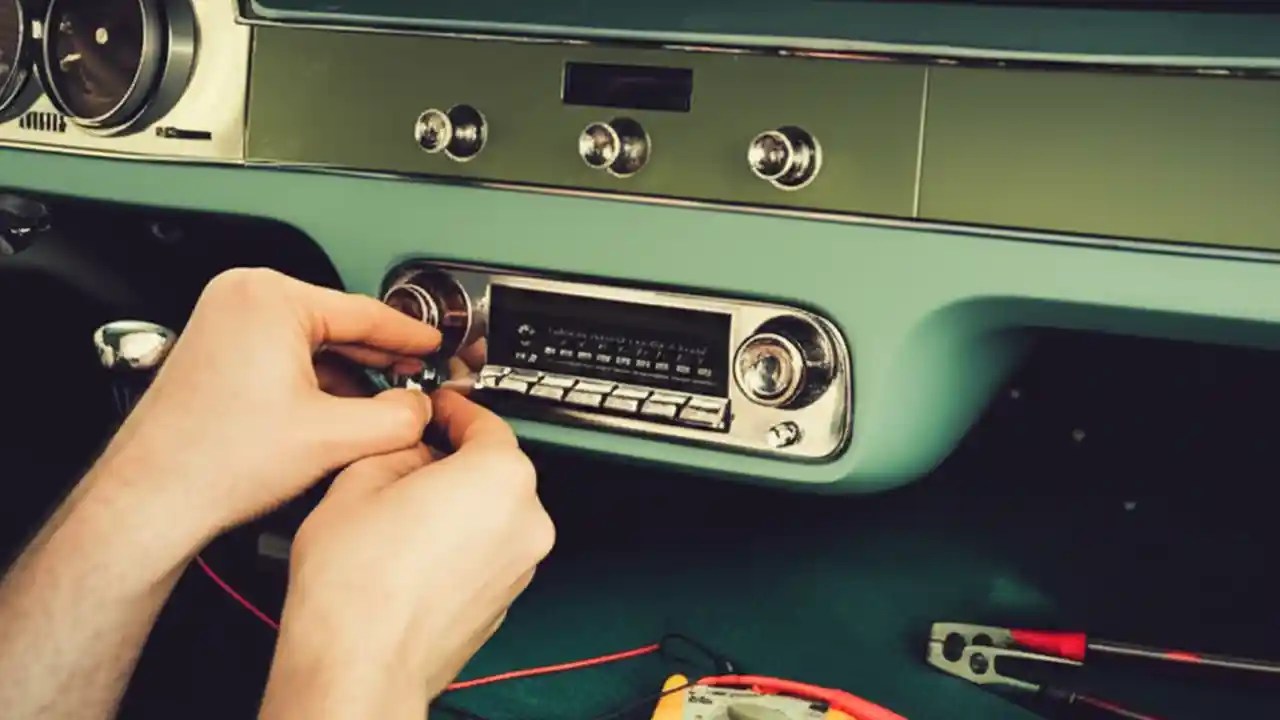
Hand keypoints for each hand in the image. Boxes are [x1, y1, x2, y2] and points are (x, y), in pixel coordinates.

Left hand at [94, 267, 440, 539]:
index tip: (433, 343)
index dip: (408, 335)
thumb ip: (398, 418)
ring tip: (383, 402)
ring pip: (312, 341)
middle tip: (416, 376)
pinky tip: (340, 410)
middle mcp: (242, 298)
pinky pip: (285, 353)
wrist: (154, 496)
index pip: (363, 311)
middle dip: (379, 356)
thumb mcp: (334, 437)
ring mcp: (225, 322)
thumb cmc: (216, 461)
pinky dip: (316, 379)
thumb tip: (420, 407)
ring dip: (349, 372)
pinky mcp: (217, 348)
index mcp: (270, 299)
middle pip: (337, 323)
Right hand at [261, 390, 554, 718]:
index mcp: (501, 478)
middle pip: (492, 471)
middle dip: (450, 461)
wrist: (359, 665)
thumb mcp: (360, 477)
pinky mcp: (502, 603)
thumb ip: (397, 443)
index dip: (451, 409)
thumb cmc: (357, 585)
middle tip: (400, 463)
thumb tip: (410, 438)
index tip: (432, 408)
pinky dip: (457, 546)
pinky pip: (484, 555)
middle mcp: (525, 522)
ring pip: (489, 515)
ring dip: (454, 506)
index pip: (486, 421)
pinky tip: (408, 556)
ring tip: (395, 517)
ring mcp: (519, 568)